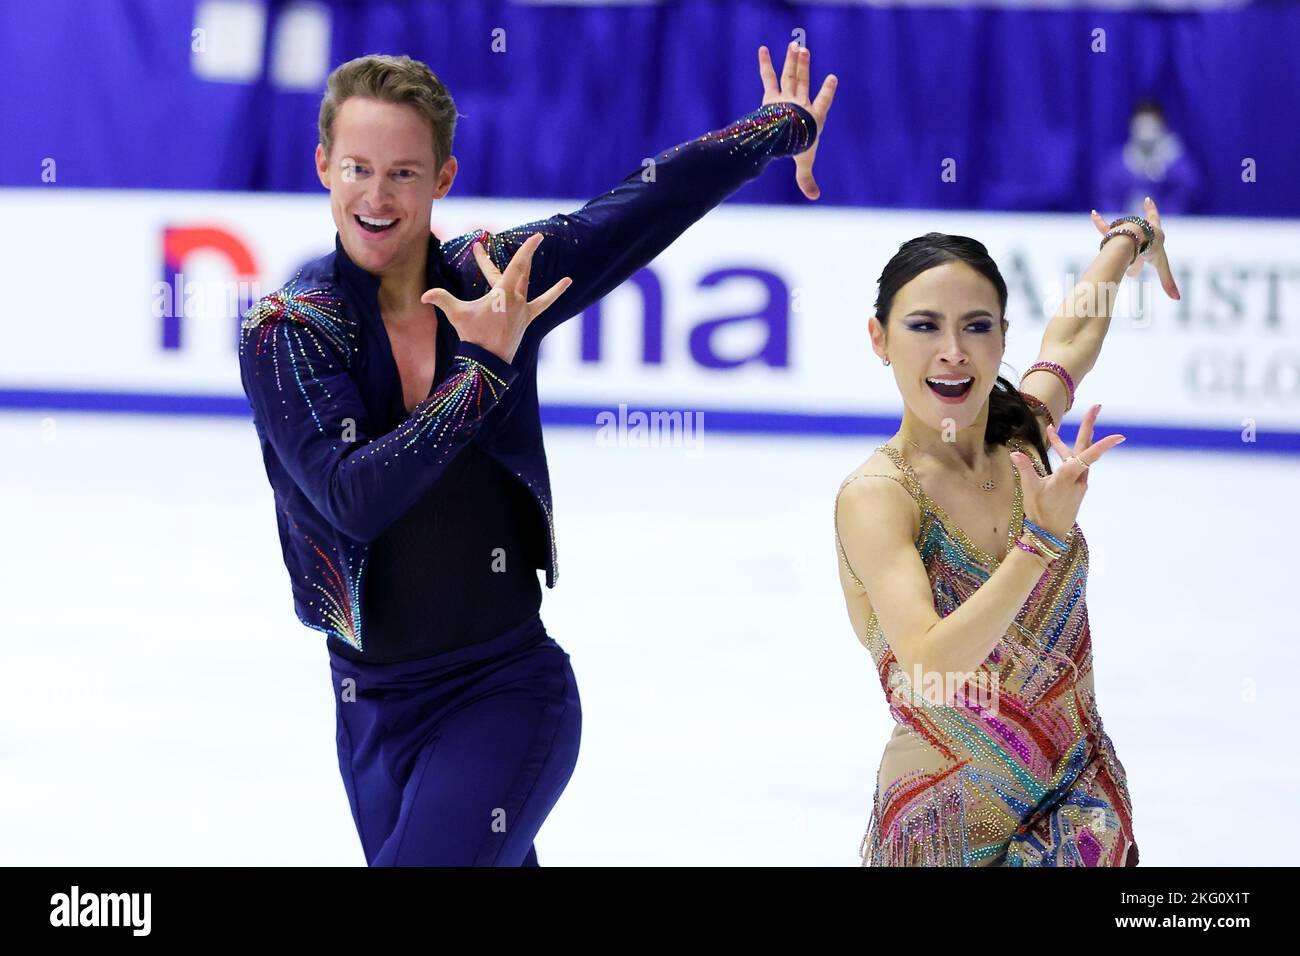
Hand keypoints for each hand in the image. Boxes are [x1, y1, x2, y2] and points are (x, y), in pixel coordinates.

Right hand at [420, 233, 571, 364]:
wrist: (488, 361)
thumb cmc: (473, 337)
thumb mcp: (456, 315)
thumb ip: (441, 299)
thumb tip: (424, 295)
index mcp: (503, 293)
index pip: (517, 265)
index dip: (527, 249)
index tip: (537, 236)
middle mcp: (517, 298)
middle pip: (514, 271)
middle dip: (500, 257)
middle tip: (484, 246)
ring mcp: (523, 309)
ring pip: (526, 283)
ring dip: (526, 267)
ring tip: (531, 251)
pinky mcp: (527, 318)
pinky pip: (544, 302)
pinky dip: (555, 292)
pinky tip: (568, 281)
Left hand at [758, 41, 836, 199]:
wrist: (789, 130)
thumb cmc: (800, 146)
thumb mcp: (805, 164)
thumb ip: (807, 180)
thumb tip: (815, 198)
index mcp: (813, 117)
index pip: (823, 102)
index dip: (828, 91)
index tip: (833, 78)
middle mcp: (800, 104)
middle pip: (803, 83)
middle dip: (805, 68)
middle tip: (805, 52)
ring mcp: (787, 97)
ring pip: (790, 75)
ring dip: (792, 60)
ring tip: (794, 45)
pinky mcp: (772, 96)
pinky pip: (768, 77)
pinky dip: (764, 63)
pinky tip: (762, 48)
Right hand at [1010, 404, 1125, 542]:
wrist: (1049, 534)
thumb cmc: (1040, 512)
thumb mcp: (1030, 489)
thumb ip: (1024, 469)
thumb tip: (1015, 453)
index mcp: (1068, 476)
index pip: (1088, 456)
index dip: (1103, 444)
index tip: (1119, 436)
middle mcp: (1078, 477)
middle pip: (1086, 448)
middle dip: (1089, 426)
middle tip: (1097, 406)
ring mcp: (1079, 482)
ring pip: (1077, 457)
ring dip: (1066, 443)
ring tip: (1050, 430)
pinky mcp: (1076, 487)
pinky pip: (1074, 466)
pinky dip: (1065, 456)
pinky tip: (1055, 452)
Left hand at [1091, 196, 1179, 298]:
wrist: (1136, 238)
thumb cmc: (1151, 248)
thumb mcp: (1162, 265)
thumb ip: (1167, 282)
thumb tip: (1177, 299)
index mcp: (1153, 232)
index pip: (1155, 219)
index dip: (1152, 210)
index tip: (1147, 199)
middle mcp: (1140, 227)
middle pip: (1140, 234)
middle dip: (1139, 244)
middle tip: (1136, 258)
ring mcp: (1127, 228)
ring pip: (1124, 233)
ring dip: (1123, 240)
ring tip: (1121, 254)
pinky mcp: (1114, 232)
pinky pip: (1104, 226)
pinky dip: (1098, 221)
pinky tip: (1092, 213)